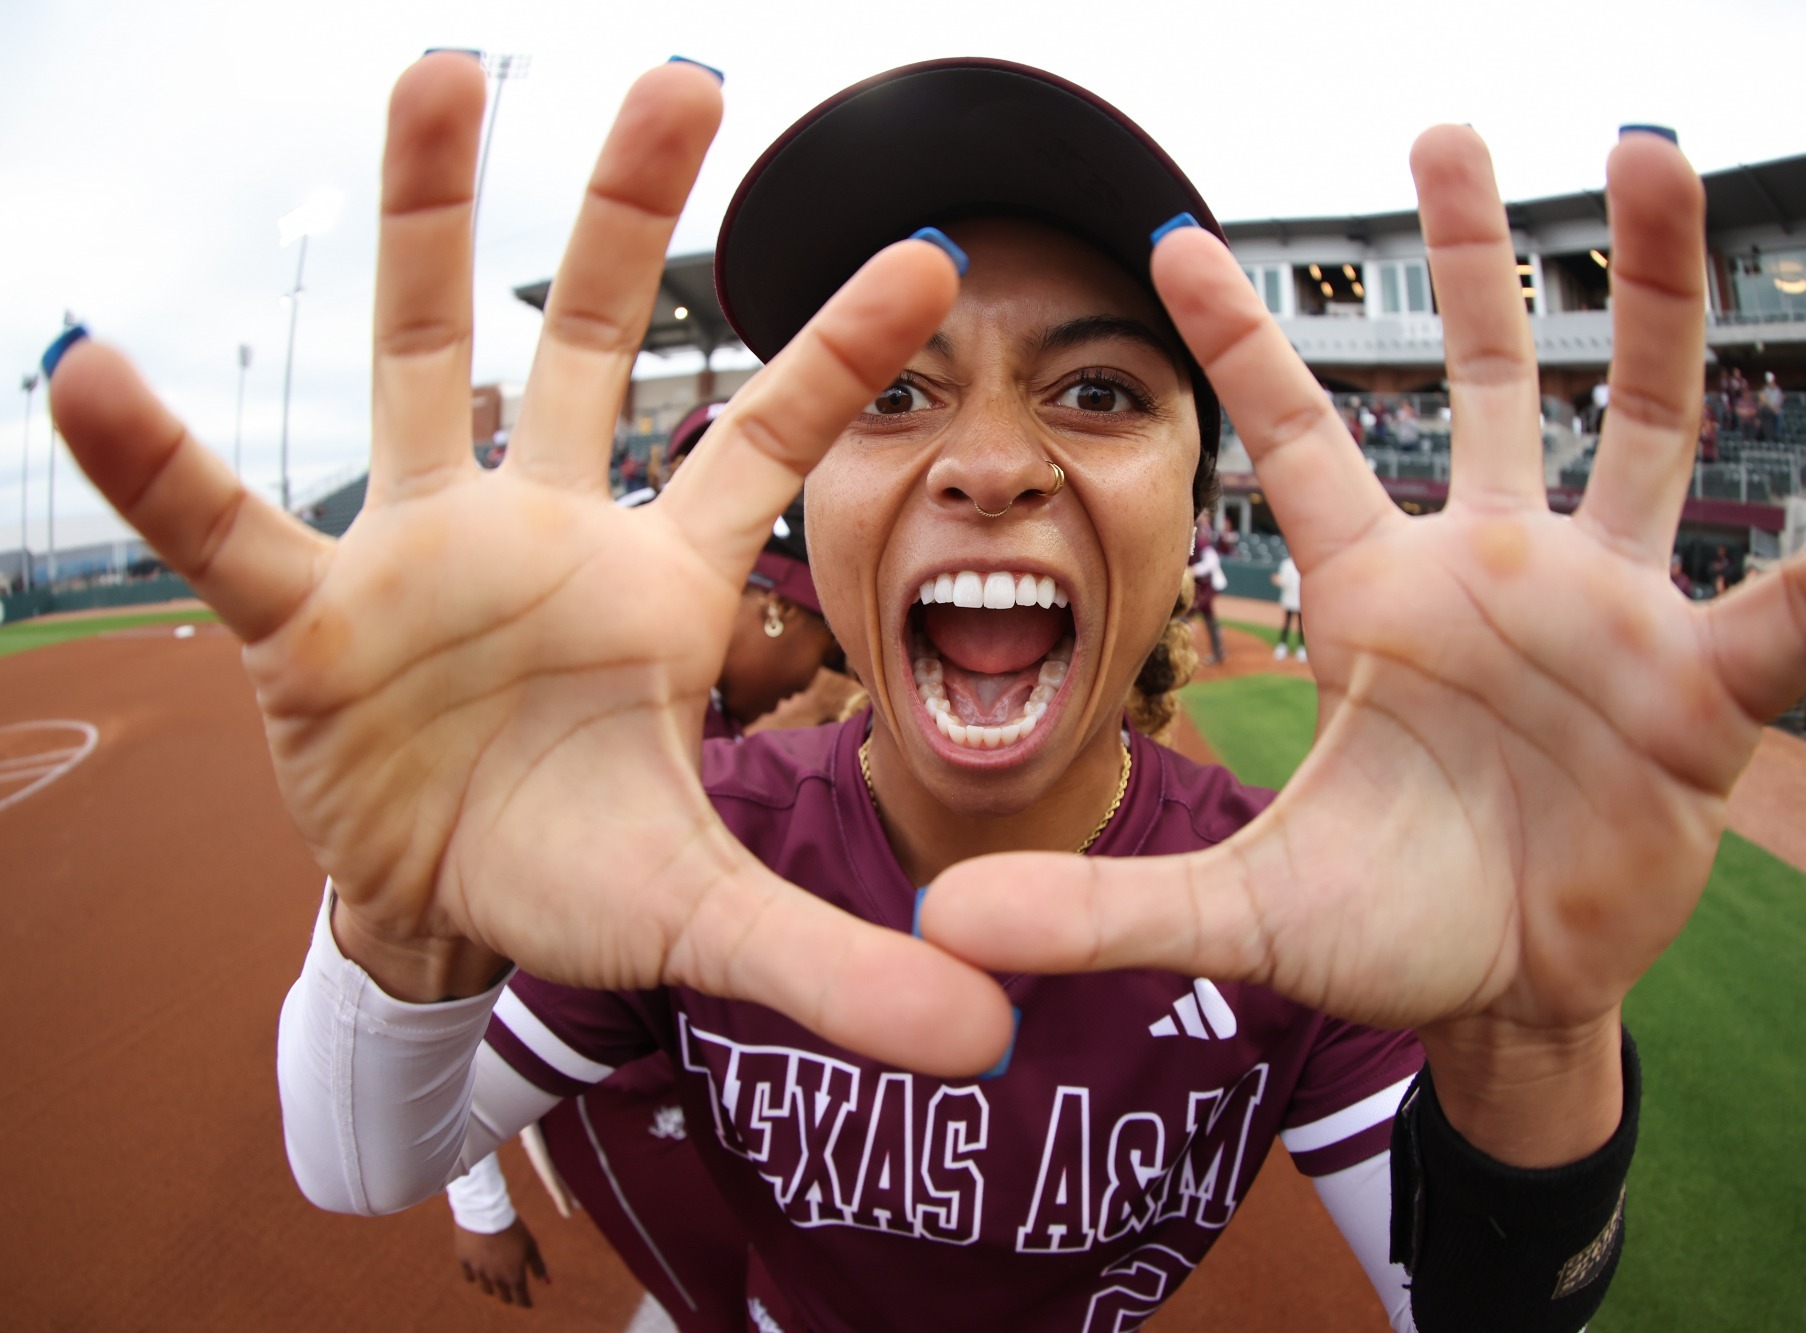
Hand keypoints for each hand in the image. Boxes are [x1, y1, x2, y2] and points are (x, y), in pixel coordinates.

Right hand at [49, 55, 1012, 1074]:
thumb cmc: (577, 879)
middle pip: (597, 349)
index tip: (934, 250)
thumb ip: (837, 968)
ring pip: (429, 367)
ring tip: (443, 72)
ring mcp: (422, 561)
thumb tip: (988, 1040)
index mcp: (664, 586)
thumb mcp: (710, 924)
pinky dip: (168, 467)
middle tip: (688, 76)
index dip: (841, 351)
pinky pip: (232, 534)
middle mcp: (548, 535)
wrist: (443, 918)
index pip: (769, 444)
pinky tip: (95, 371)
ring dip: (429, 228)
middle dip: (634, 219)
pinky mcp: (309, 628)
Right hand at [456, 1219, 547, 1308]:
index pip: (521, 1299)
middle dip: (510, 1295)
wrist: (486, 1213)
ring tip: (497, 1279)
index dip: (525, 1302)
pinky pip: (470, 1277)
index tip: (528, 1303)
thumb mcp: (531, 1245)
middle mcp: (496, 1279)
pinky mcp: (464, 1262)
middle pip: (503, 1296)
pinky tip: (480, 1270)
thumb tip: (545, 1280)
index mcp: (514, 1276)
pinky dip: (475, 1276)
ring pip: (486, 1288)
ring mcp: (479, 1271)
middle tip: (513, 1291)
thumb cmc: (513, 1228)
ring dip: (493, 1286)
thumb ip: (538, 1265)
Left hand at [921, 128, 1805, 1152]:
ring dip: (1649, 293)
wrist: (1506, 987)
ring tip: (1656, 154)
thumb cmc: (1384, 922)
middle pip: (1475, 378)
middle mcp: (1491, 568)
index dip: (1236, 340)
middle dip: (1463, 256)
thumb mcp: (1239, 915)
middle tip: (1442, 126)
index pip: (1295, 438)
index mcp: (1375, 594)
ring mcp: (1605, 612)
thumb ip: (1105, 911)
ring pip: (1635, 421)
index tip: (1172, 234)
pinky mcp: (1702, 694)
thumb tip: (944, 936)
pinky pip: (1793, 607)